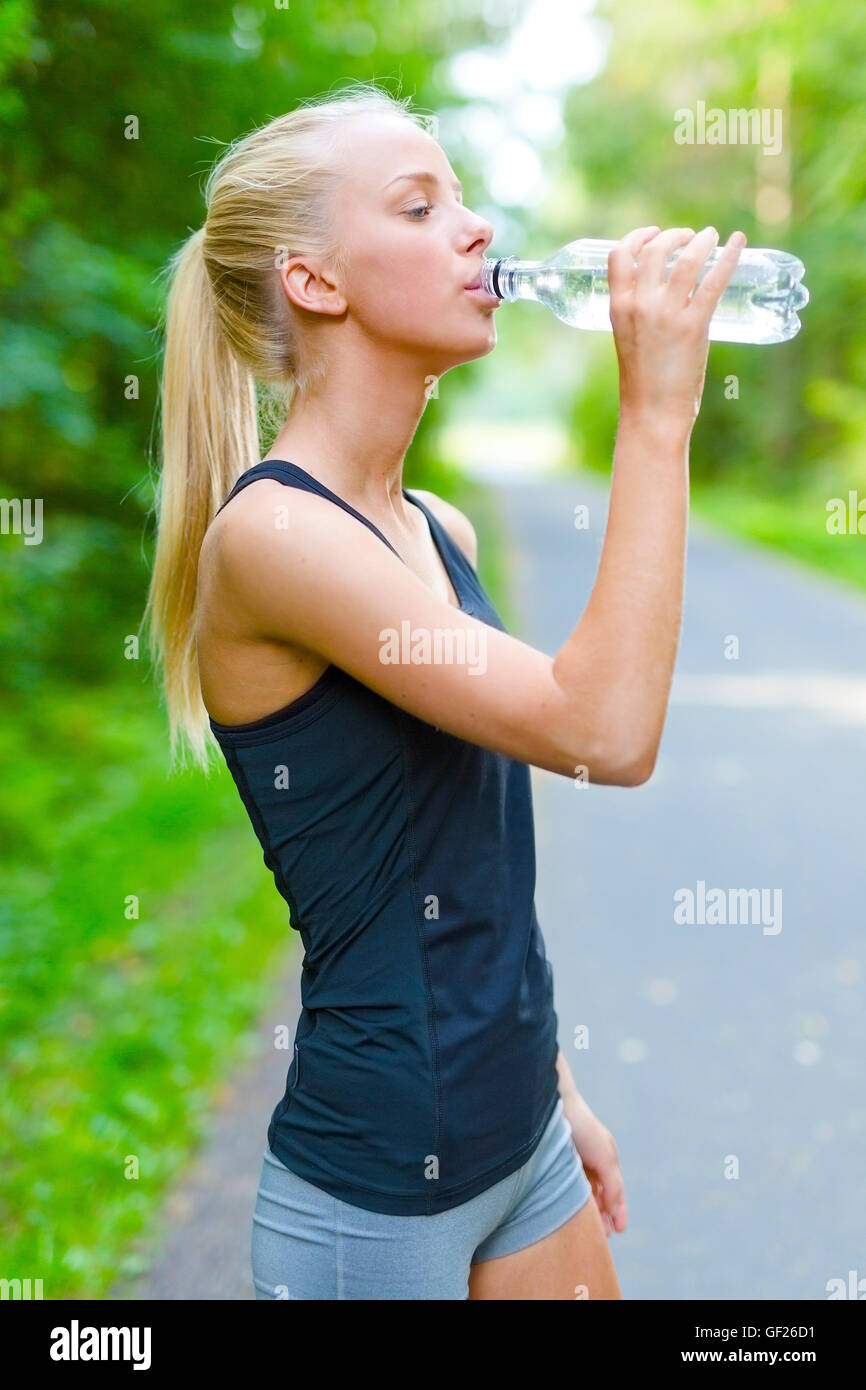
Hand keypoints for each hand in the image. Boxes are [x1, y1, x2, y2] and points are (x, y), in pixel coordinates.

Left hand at [562, 1095, 626, 1237]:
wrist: (555, 1104)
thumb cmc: (582, 1129)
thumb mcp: (605, 1158)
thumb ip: (613, 1185)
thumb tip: (614, 1209)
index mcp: (606, 1156)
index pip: (615, 1189)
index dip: (618, 1210)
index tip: (618, 1230)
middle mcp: (591, 1157)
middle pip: (601, 1192)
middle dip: (604, 1213)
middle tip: (603, 1234)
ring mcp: (574, 1158)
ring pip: (585, 1190)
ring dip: (590, 1208)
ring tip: (588, 1228)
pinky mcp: (558, 1160)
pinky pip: (570, 1185)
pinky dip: (575, 1198)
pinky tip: (572, 1210)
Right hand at [608, 224, 746, 432]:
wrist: (651, 413)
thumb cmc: (643, 382)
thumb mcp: (629, 338)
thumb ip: (642, 313)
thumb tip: (670, 293)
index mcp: (618, 308)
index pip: (619, 256)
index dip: (637, 236)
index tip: (652, 233)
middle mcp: (639, 305)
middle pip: (655, 250)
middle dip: (674, 235)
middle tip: (690, 237)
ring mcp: (666, 314)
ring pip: (686, 259)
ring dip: (701, 241)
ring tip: (711, 237)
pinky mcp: (693, 325)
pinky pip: (714, 280)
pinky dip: (729, 256)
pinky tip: (739, 243)